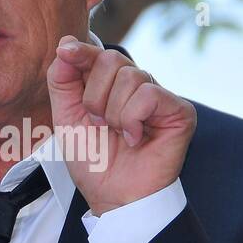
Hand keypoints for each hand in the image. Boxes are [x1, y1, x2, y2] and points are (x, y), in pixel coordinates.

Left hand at [46, 36, 196, 214]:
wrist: (114, 197)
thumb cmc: (95, 163)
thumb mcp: (67, 118)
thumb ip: (62, 81)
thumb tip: (66, 45)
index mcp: (112, 85)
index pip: (98, 53)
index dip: (82, 51)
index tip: (66, 51)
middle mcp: (137, 86)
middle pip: (111, 59)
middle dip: (95, 96)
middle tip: (99, 124)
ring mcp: (159, 96)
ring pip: (130, 76)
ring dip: (114, 113)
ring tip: (119, 135)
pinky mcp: (179, 110)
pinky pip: (148, 94)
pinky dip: (133, 119)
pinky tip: (136, 138)